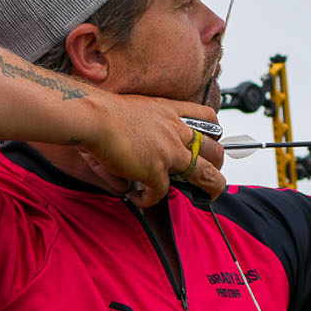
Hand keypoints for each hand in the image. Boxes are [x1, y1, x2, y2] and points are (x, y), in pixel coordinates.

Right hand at [85, 95, 226, 204]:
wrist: (93, 116)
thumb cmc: (100, 111)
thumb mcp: (127, 118)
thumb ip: (136, 141)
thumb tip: (128, 171)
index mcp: (169, 112)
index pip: (206, 117)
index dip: (213, 131)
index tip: (212, 140)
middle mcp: (175, 131)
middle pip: (212, 149)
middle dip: (217, 163)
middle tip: (212, 174)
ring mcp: (169, 152)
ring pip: (205, 174)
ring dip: (210, 187)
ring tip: (207, 197)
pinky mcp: (156, 171)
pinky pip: (162, 193)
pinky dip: (150, 199)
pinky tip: (138, 198)